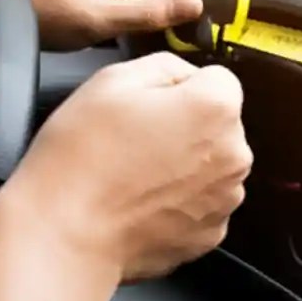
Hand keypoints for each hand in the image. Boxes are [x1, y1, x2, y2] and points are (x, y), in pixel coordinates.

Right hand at [0, 52, 251, 283]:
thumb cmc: (83, 153)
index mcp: (217, 108)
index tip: (149, 107)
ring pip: (213, 166)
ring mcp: (227, 198)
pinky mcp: (211, 233)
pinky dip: (182, 202)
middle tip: (137, 142)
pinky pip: (203, 204)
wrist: (65, 234)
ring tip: (138, 176)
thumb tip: (189, 78)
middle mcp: (236, 153)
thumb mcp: (113, 79)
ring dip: (188, 165)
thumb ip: (166, 66)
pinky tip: (144, 204)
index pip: (218, 81)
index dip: (181, 88)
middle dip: (189, 127)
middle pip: (220, 126)